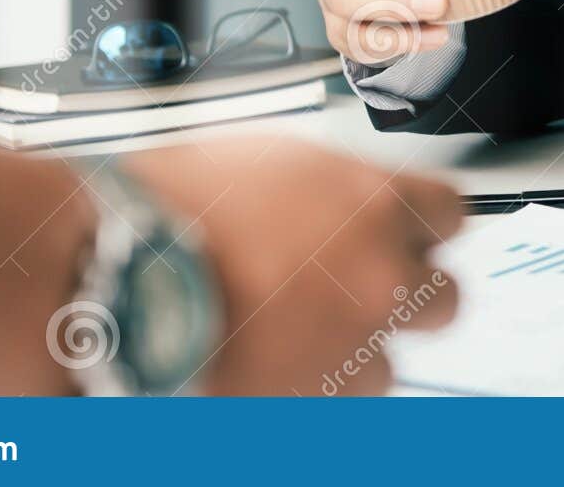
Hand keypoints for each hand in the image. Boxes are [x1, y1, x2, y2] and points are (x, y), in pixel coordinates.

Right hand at [125, 135, 462, 394]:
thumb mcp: (270, 163)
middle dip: (408, 298)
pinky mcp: (316, 400)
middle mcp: (381, 274)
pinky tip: (263, 362)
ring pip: (387, 360)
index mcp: (375, 201)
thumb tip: (345, 203)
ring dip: (352, 350)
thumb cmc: (171, 206)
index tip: (407, 234)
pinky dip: (309, 388)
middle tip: (357, 294)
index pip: (450, 214)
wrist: (113, 276)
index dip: (425, 227)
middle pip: (444, 299)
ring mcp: (354, 344)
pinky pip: (334, 400)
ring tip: (287, 334)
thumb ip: (332, 188)